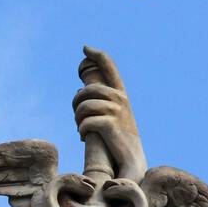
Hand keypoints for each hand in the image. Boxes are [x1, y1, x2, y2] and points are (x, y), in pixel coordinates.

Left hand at [72, 46, 147, 182]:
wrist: (132, 158)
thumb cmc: (119, 138)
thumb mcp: (113, 115)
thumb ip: (100, 101)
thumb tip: (78, 90)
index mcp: (120, 94)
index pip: (109, 67)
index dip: (97, 55)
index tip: (85, 48)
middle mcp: (120, 98)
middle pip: (86, 91)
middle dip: (75, 104)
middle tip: (77, 118)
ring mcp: (116, 111)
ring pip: (83, 106)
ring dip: (77, 120)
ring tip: (82, 129)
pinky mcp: (110, 124)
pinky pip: (85, 122)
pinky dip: (81, 131)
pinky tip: (84, 137)